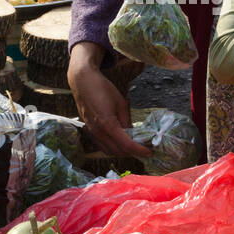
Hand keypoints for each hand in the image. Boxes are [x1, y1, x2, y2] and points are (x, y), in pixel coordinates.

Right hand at [67, 43, 151, 158]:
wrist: (82, 82)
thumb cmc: (102, 89)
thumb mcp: (121, 103)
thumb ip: (127, 121)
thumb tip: (134, 135)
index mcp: (108, 124)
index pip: (127, 145)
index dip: (140, 150)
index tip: (150, 152)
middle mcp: (98, 132)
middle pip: (119, 152)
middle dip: (133, 152)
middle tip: (143, 147)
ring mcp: (92, 133)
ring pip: (110, 151)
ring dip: (122, 151)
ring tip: (133, 144)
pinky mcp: (89, 131)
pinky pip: (102, 146)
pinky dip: (112, 148)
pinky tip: (119, 140)